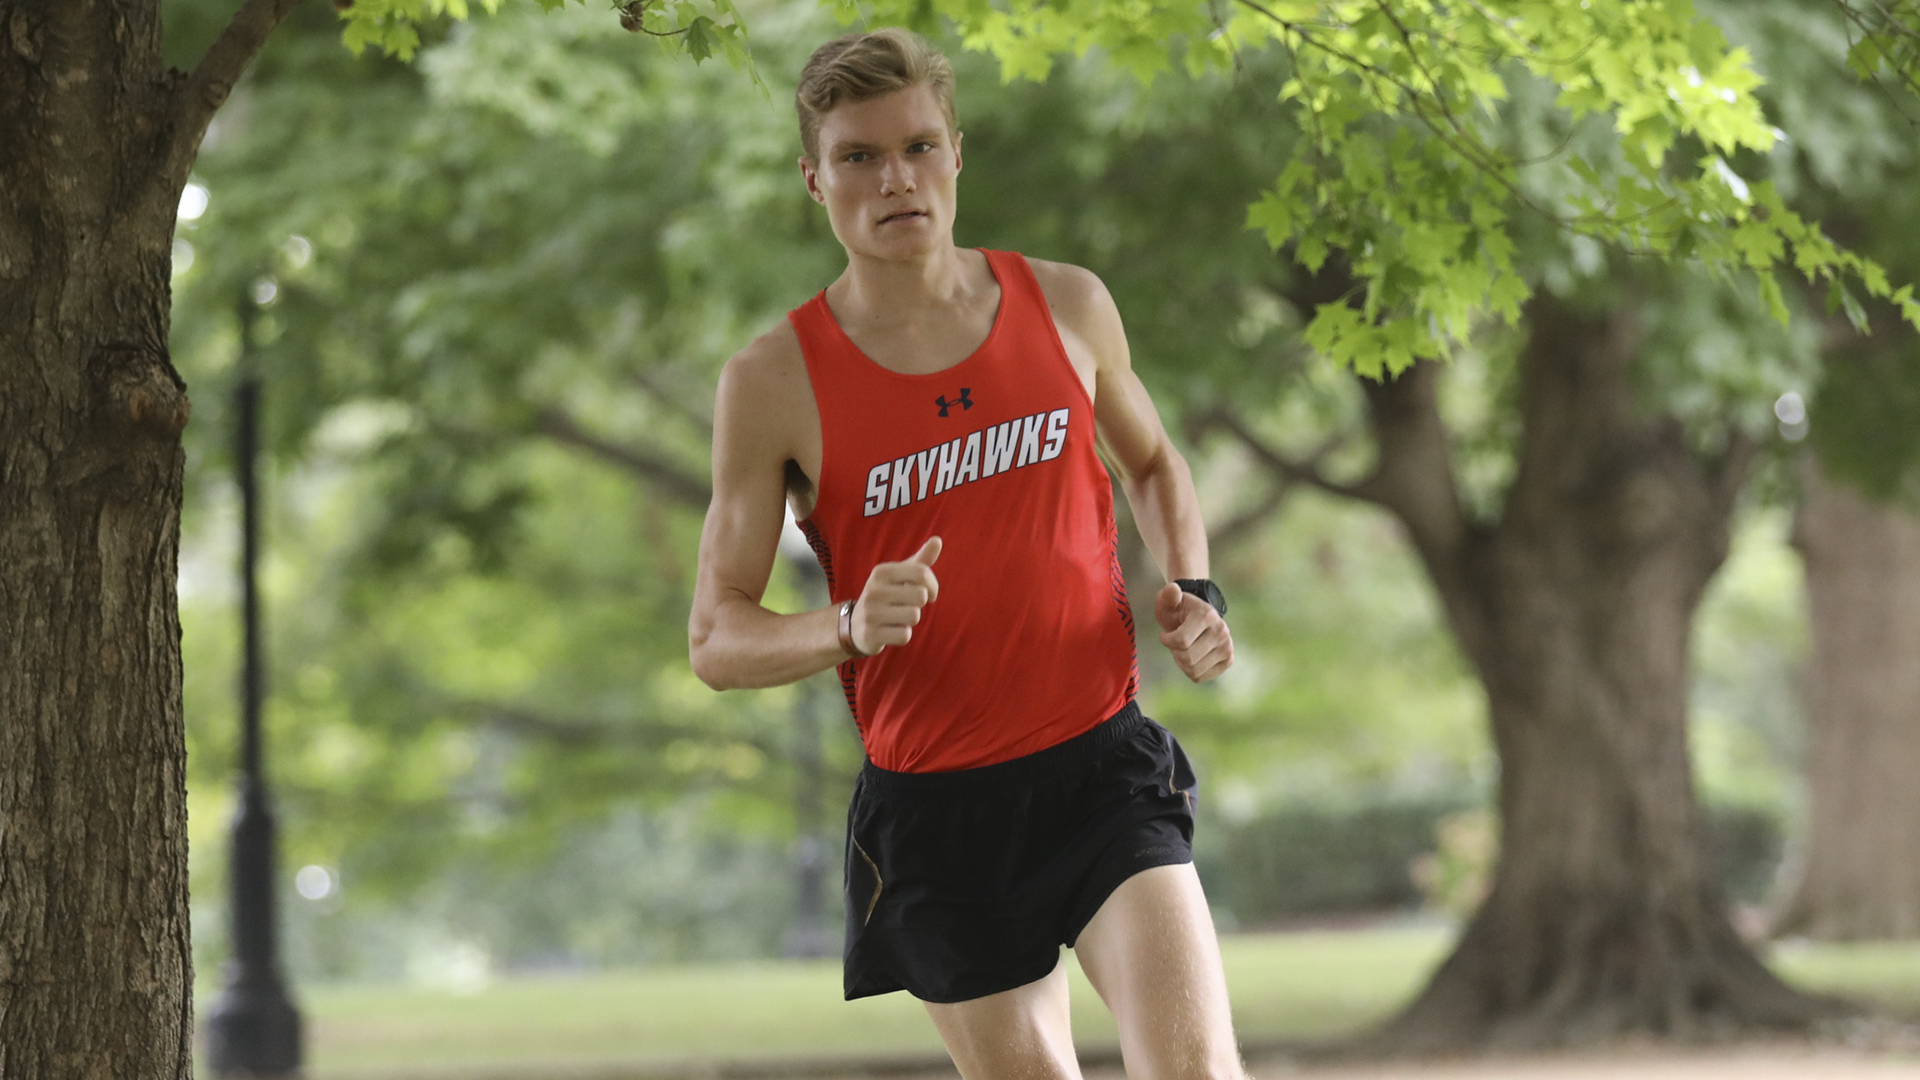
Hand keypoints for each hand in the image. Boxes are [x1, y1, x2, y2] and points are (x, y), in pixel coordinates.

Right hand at [852, 536, 941, 654]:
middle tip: (908, 606)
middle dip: (920, 604)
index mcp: (881, 572)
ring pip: (914, 616)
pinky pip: (905, 635)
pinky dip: (903, 635)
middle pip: (920, 596)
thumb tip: (938, 540)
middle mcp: (873, 590)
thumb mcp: (900, 577)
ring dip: (911, 620)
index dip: (933, 585)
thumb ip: (920, 561)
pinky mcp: (871, 634)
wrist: (855, 626)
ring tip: (897, 618)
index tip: (929, 593)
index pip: (922, 573)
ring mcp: (870, 613)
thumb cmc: (887, 597)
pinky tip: (891, 631)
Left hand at [1155, 582, 1232, 682]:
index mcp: (1207, 615)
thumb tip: (1172, 590)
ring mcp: (1227, 646)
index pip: (1181, 641)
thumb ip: (1168, 595)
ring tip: (1184, 648)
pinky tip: (1193, 656)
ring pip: (1193, 670)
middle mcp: (1221, 631)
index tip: (1165, 634)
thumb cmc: (1178, 610)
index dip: (1166, 640)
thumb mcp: (1168, 601)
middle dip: (1175, 652)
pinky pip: (1201, 677)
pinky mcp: (1228, 660)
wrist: (1196, 615)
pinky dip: (1191, 670)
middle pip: (1188, 658)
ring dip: (1182, 663)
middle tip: (1176, 643)